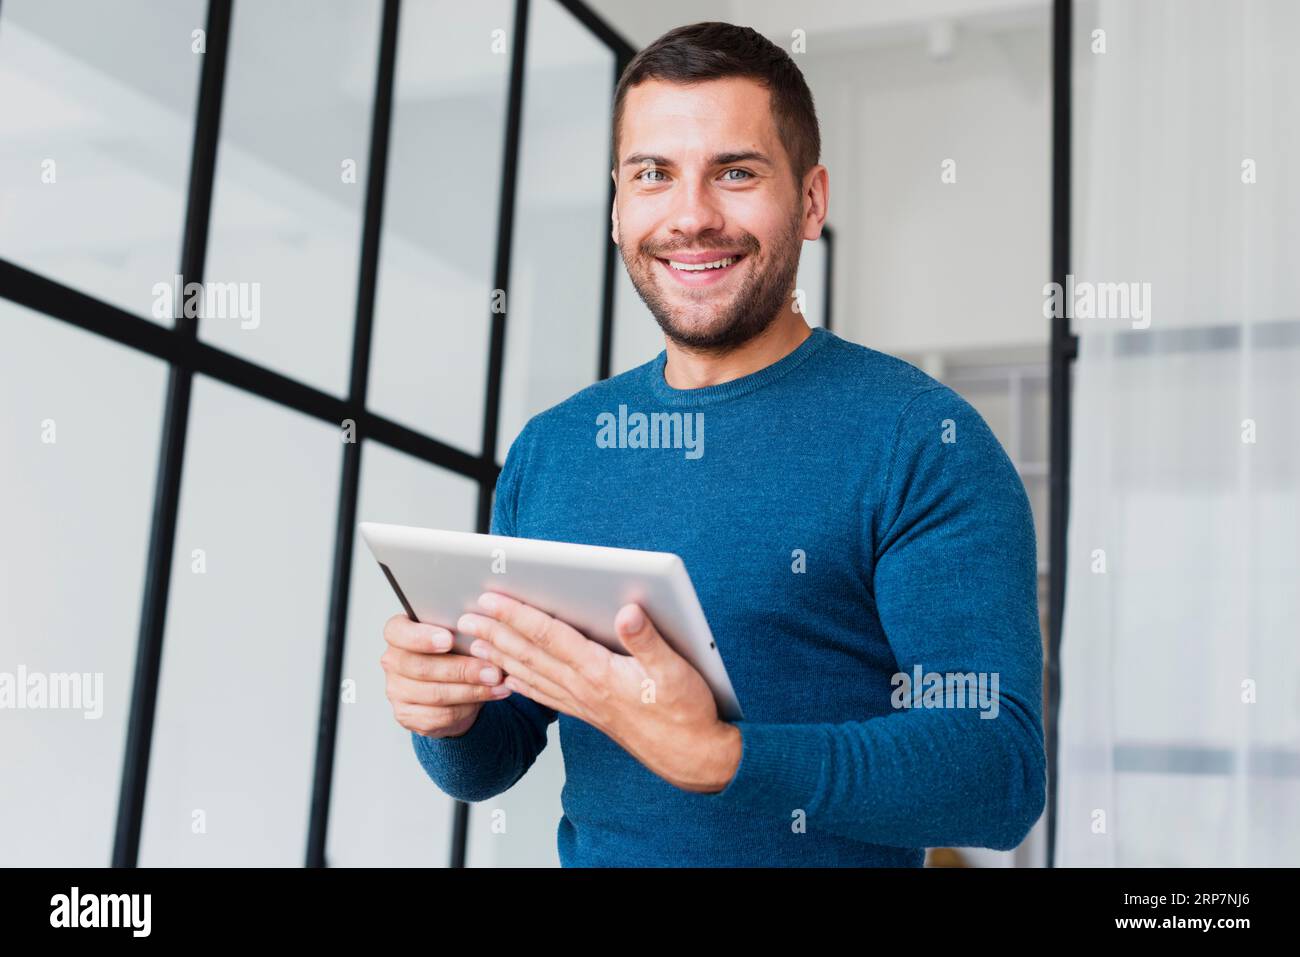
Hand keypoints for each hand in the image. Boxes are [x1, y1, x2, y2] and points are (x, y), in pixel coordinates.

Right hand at [380, 613, 513, 737]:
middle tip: (492, 670)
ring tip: (497, 684)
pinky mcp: (407, 716)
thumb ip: (464, 630)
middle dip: (462, 670)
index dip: (422, 637)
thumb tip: (486, 630)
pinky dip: (468, 707)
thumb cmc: (454, 652)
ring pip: (435, 694)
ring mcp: (396, 691)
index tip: (449, 639)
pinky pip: (440, 716)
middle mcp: (392, 661)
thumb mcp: (458, 635)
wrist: (452, 687)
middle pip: (422, 668)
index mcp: (398, 633)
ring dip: (472, 690)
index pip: (398, 632)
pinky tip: (488, 697)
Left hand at [458, 594, 741, 791]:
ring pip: (530, 674)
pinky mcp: (588, 712)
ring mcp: (583, 703)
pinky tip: (506, 677)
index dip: (518, 616)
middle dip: (495, 632)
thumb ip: (648, 640)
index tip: (491, 599)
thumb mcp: (676, 671)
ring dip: (499, 655)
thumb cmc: (687, 712)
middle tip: (463, 616)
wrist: (692, 756)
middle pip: (530, 655)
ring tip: (474, 640)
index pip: (550, 637)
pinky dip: (520, 682)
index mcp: (601, 672)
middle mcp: (584, 688)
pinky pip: (544, 695)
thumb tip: (627, 611)